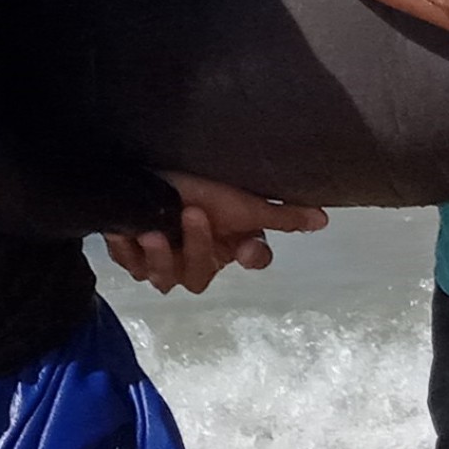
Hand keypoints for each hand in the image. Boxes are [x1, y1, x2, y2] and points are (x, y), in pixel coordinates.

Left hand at [105, 174, 326, 294]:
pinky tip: (124, 231)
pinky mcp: (132, 255)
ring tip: (150, 232)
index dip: (251, 255)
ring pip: (163, 278)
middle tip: (192, 215)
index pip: (252, 258)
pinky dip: (126, 249)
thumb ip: (281, 213)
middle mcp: (200, 260)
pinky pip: (129, 263)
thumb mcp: (242, 198)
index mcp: (231, 246)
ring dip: (159, 257)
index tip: (248, 244)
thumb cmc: (200, 182)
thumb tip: (323, 219)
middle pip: (200, 276)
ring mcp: (164, 261)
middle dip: (196, 248)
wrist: (151, 169)